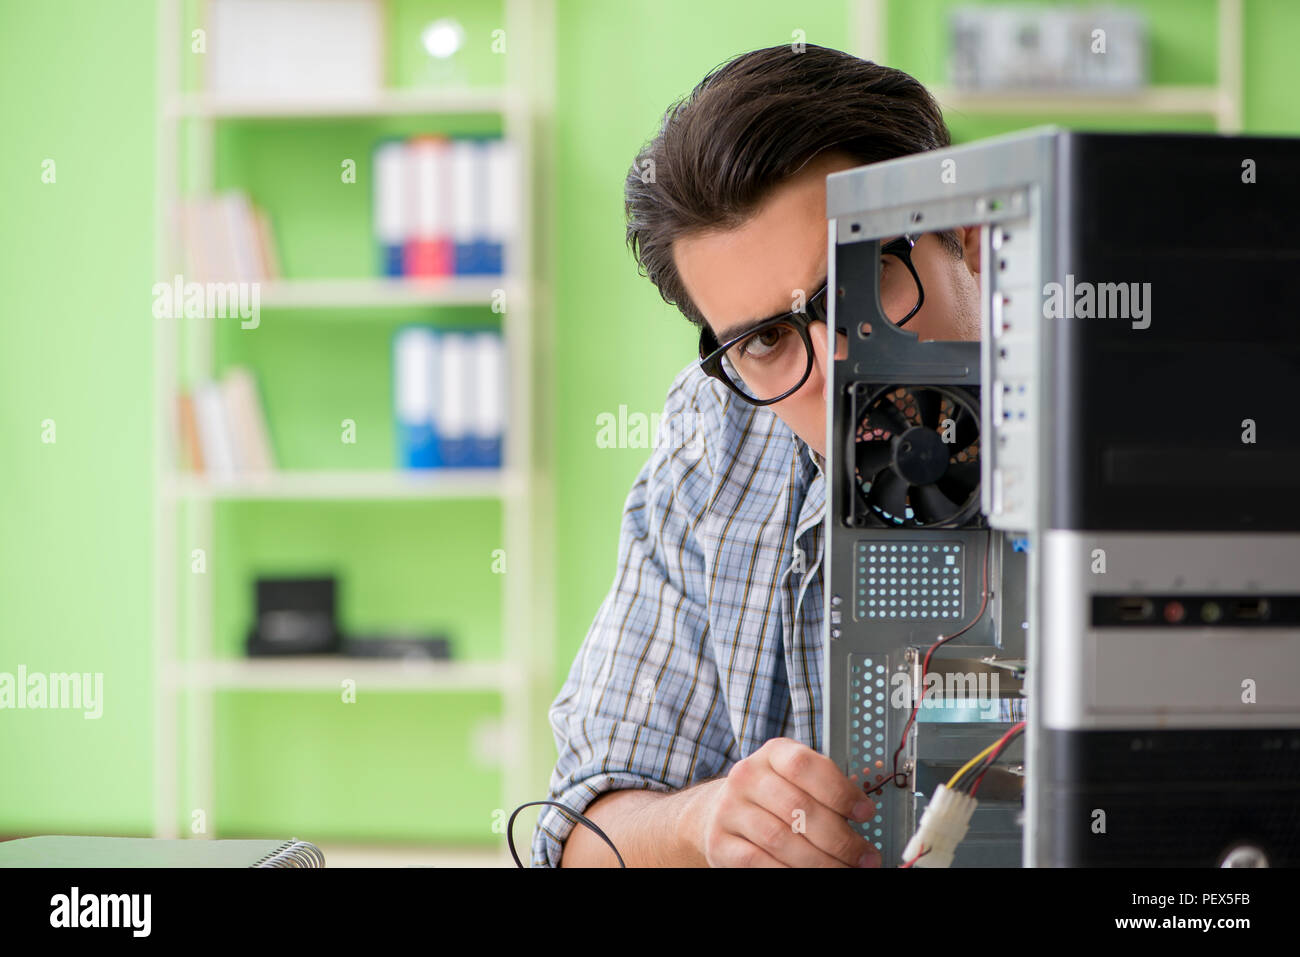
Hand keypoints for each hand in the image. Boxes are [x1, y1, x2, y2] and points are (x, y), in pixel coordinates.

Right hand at [691, 737, 880, 866]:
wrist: (720, 810)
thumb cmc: (773, 795)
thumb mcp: (796, 779)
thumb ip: (825, 790)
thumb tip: (862, 813)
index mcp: (773, 753)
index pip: (805, 766)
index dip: (839, 790)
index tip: (866, 813)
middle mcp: (747, 776)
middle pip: (798, 808)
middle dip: (839, 838)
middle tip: (865, 856)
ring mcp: (729, 810)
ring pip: (781, 840)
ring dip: (820, 862)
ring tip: (844, 870)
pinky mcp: (719, 842)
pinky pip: (759, 862)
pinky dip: (790, 872)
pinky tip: (811, 874)